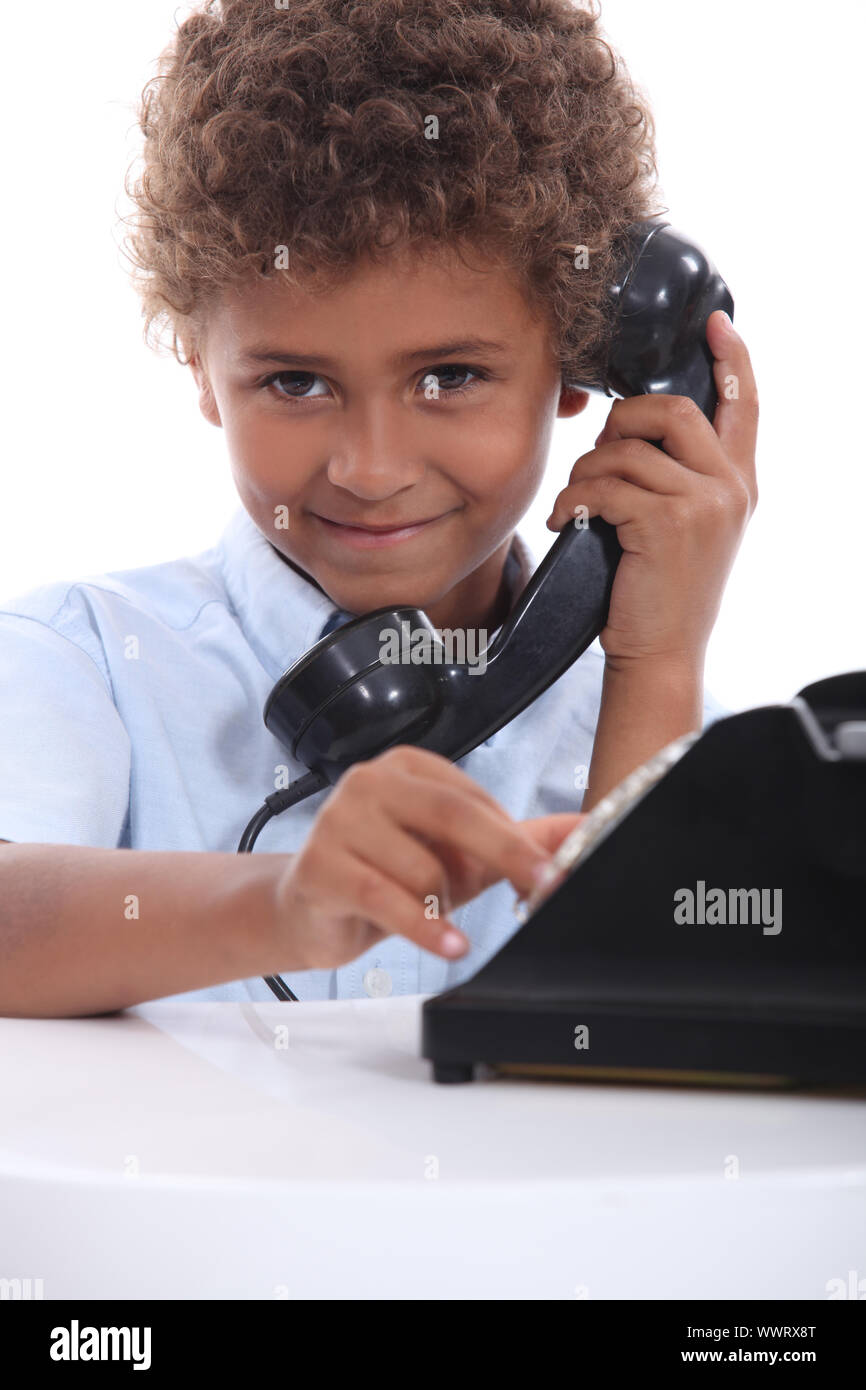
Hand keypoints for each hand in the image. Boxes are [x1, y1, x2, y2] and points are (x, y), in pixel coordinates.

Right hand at [268, 747, 581, 971]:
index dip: (517, 840)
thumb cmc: (389, 875)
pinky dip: (426, 929)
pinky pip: (386, 900)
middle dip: (507, 855)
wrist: (311, 909)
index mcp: (407, 768)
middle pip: (453, 816)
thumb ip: (522, 839)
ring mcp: (338, 821)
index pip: (474, 799)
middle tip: (543, 887)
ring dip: (446, 905)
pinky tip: (451, 946)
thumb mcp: (462, 856)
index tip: (553, 872)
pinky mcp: (318, 867)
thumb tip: (588, 830)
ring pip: (422, 869)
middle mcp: (370, 782)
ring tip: (439, 918)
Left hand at [546, 310, 758, 669]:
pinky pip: (604, 485)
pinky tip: (564, 522)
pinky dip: (572, 500)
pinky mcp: (666, 523)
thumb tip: (632, 433)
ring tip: (574, 504)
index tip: (714, 323)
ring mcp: (703, 504)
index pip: (745, 404)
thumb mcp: (688, 530)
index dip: (731, 358)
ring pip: (626, 451)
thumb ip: (681, 480)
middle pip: (671, 409)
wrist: (661, 654)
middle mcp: (730, 488)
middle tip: (597, 456)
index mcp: (739, 484)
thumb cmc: (659, 593)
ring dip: (585, 472)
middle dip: (620, 420)